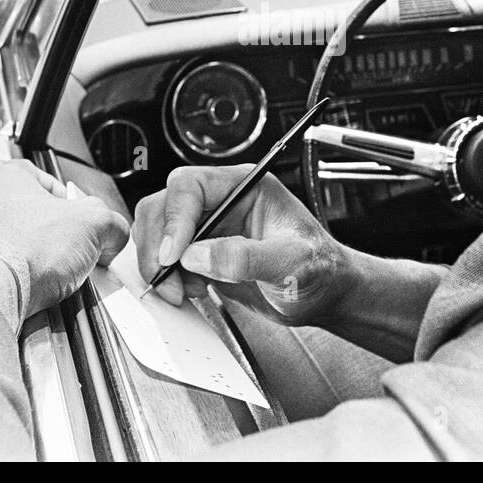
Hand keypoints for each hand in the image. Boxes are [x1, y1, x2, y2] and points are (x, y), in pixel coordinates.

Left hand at [0, 158, 128, 316]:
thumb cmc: (23, 252)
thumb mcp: (94, 226)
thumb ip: (111, 223)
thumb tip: (113, 234)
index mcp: (8, 175)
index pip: (49, 181)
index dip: (73, 206)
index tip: (81, 227)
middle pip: (19, 204)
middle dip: (40, 224)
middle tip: (56, 241)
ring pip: (1, 234)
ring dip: (22, 249)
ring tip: (43, 270)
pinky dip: (5, 273)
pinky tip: (22, 286)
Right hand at [132, 166, 349, 326]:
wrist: (323, 296)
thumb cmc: (320, 269)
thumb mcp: (290, 263)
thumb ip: (246, 257)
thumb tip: (198, 255)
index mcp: (246, 186)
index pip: (191, 186)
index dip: (176, 218)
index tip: (175, 254)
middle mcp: (222, 202)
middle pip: (164, 206)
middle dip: (158, 244)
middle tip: (166, 278)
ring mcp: (209, 228)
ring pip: (158, 231)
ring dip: (158, 263)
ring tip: (183, 288)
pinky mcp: (201, 254)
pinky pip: (166, 258)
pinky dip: (166, 277)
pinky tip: (189, 291)